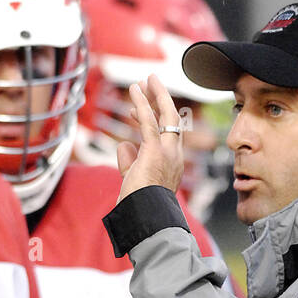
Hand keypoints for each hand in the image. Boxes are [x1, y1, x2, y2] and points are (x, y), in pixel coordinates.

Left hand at [116, 74, 184, 200]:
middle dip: (161, 100)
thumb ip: (129, 161)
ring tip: (144, 80)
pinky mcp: (154, 150)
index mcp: (172, 164)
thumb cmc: (138, 204)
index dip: (153, 119)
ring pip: (166, 115)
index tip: (132, 112)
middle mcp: (174, 156)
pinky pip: (149, 121)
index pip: (168, 134)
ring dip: (155, 95)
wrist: (144, 217)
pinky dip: (142, 102)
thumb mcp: (133, 178)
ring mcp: (167, 152)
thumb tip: (123, 144)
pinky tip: (135, 88)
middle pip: (172, 120)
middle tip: (148, 84)